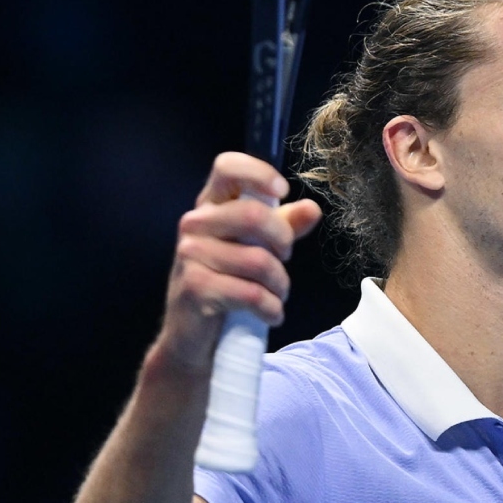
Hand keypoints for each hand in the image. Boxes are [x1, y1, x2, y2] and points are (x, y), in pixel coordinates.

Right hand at [159, 152, 322, 367]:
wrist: (193, 335)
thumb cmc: (227, 282)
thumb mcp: (256, 248)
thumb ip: (284, 226)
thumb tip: (312, 209)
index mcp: (210, 205)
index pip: (227, 166)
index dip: (258, 172)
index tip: (282, 192)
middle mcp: (195, 224)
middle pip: (253, 214)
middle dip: (283, 241)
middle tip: (284, 260)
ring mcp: (190, 255)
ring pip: (258, 261)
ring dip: (280, 285)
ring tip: (277, 295)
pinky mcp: (194, 287)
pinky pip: (250, 294)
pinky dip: (271, 308)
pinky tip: (271, 314)